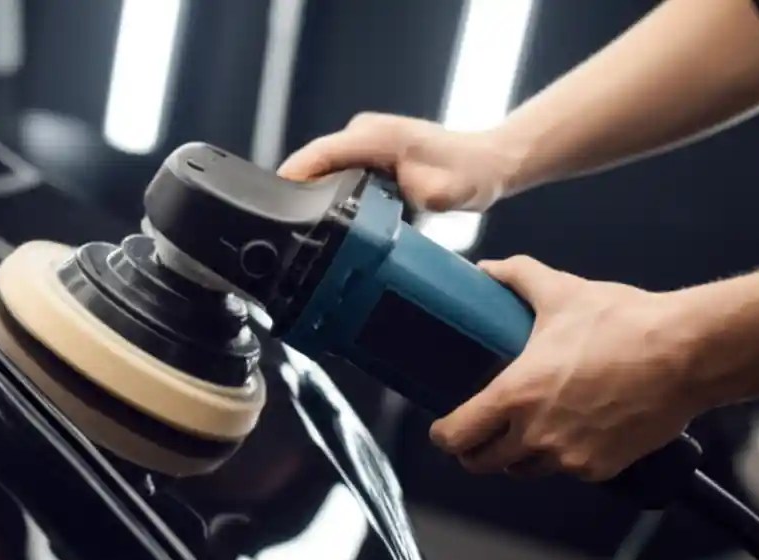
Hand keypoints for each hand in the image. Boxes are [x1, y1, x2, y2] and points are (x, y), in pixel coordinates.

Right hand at [277, 112, 518, 211]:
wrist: (489, 162)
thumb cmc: (471, 174)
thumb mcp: (448, 192)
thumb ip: (421, 195)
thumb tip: (396, 200)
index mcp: (377, 136)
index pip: (320, 153)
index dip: (292, 176)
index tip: (270, 202)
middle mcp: (366, 131)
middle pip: (314, 160)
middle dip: (295, 191)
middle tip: (283, 230)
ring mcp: (365, 139)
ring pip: (323, 166)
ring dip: (310, 192)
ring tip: (297, 227)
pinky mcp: (368, 149)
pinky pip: (337, 169)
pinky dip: (326, 189)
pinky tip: (324, 215)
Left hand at [429, 256, 703, 481]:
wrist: (687, 354)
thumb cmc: (624, 323)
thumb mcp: (562, 292)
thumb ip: (517, 278)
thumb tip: (489, 269)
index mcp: (515, 396)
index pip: (456, 436)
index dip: (444, 434)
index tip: (445, 428)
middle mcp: (536, 435)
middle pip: (482, 463)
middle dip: (476, 450)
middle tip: (481, 432)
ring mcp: (569, 458)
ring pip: (525, 470)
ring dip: (519, 455)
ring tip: (528, 430)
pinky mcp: (601, 470)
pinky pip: (568, 472)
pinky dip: (565, 458)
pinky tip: (572, 432)